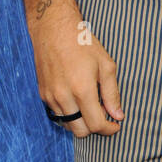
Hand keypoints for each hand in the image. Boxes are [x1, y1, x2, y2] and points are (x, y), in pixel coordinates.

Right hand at [31, 1, 123, 137]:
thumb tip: (118, 115)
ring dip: (81, 121)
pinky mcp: (42, 94)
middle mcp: (63, 97)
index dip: (108, 129)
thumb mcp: (105, 65)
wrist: (54, 29)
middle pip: (80, 131)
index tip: (116, 125)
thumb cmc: (83, 44)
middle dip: (95, 128)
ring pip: (67, 125)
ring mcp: (50, 97)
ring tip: (91, 105)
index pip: (96, 125)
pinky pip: (57, 115)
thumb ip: (112, 93)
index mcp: (82, 90)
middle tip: (104, 113)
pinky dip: (69, 114)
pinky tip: (77, 101)